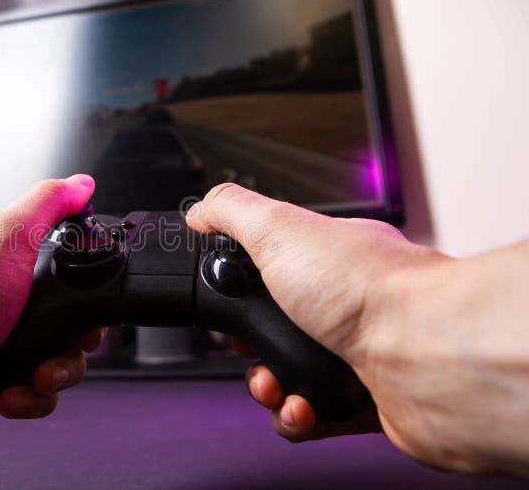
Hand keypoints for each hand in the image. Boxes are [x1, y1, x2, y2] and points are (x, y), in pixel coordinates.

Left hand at [0, 174, 102, 466]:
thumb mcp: (6, 240)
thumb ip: (47, 206)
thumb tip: (80, 183)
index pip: (61, 270)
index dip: (84, 288)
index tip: (89, 302)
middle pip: (69, 322)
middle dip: (75, 340)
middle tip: (65, 342)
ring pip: (58, 362)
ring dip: (56, 373)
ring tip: (36, 375)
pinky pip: (36, 395)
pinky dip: (31, 398)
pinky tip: (10, 392)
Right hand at [185, 183, 521, 473]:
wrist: (429, 356)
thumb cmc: (370, 289)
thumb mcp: (278, 227)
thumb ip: (231, 212)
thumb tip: (199, 210)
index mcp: (325, 259)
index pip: (266, 272)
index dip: (237, 291)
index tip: (228, 302)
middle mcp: (342, 304)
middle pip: (269, 330)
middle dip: (246, 347)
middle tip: (250, 346)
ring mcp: (353, 354)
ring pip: (285, 376)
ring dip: (265, 386)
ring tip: (273, 384)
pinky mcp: (362, 401)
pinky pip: (310, 416)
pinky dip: (294, 417)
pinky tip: (300, 407)